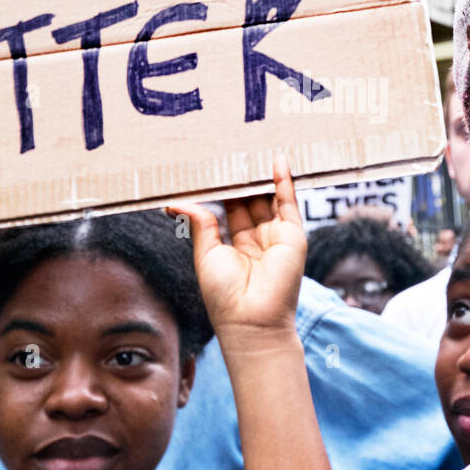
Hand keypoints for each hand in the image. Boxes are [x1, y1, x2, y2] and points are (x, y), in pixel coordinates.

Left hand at [167, 156, 305, 349]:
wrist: (252, 320)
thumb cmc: (225, 295)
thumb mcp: (206, 253)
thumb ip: (200, 223)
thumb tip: (177, 202)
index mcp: (234, 246)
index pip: (229, 209)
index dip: (221, 189)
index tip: (211, 167)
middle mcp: (257, 240)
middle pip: (249, 201)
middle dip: (241, 178)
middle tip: (230, 151)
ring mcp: (276, 236)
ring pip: (268, 198)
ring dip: (260, 176)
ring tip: (250, 148)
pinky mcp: (293, 235)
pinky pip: (289, 203)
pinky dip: (284, 181)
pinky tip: (277, 160)